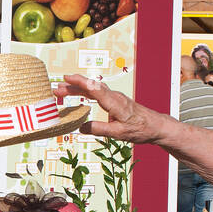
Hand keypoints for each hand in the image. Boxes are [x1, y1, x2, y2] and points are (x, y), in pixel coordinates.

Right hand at [54, 74, 169, 144]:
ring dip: (78, 88)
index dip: (79, 82)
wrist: (155, 126)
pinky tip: (79, 94)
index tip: (66, 78)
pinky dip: (86, 91)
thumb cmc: (140, 129)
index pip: (94, 88)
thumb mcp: (118, 133)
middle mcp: (114, 97)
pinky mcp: (115, 101)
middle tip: (56, 88)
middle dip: (73, 86)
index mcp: (114, 102)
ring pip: (93, 89)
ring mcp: (115, 98)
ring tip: (62, 90)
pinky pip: (97, 93)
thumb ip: (99, 129)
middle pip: (90, 87)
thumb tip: (80, 128)